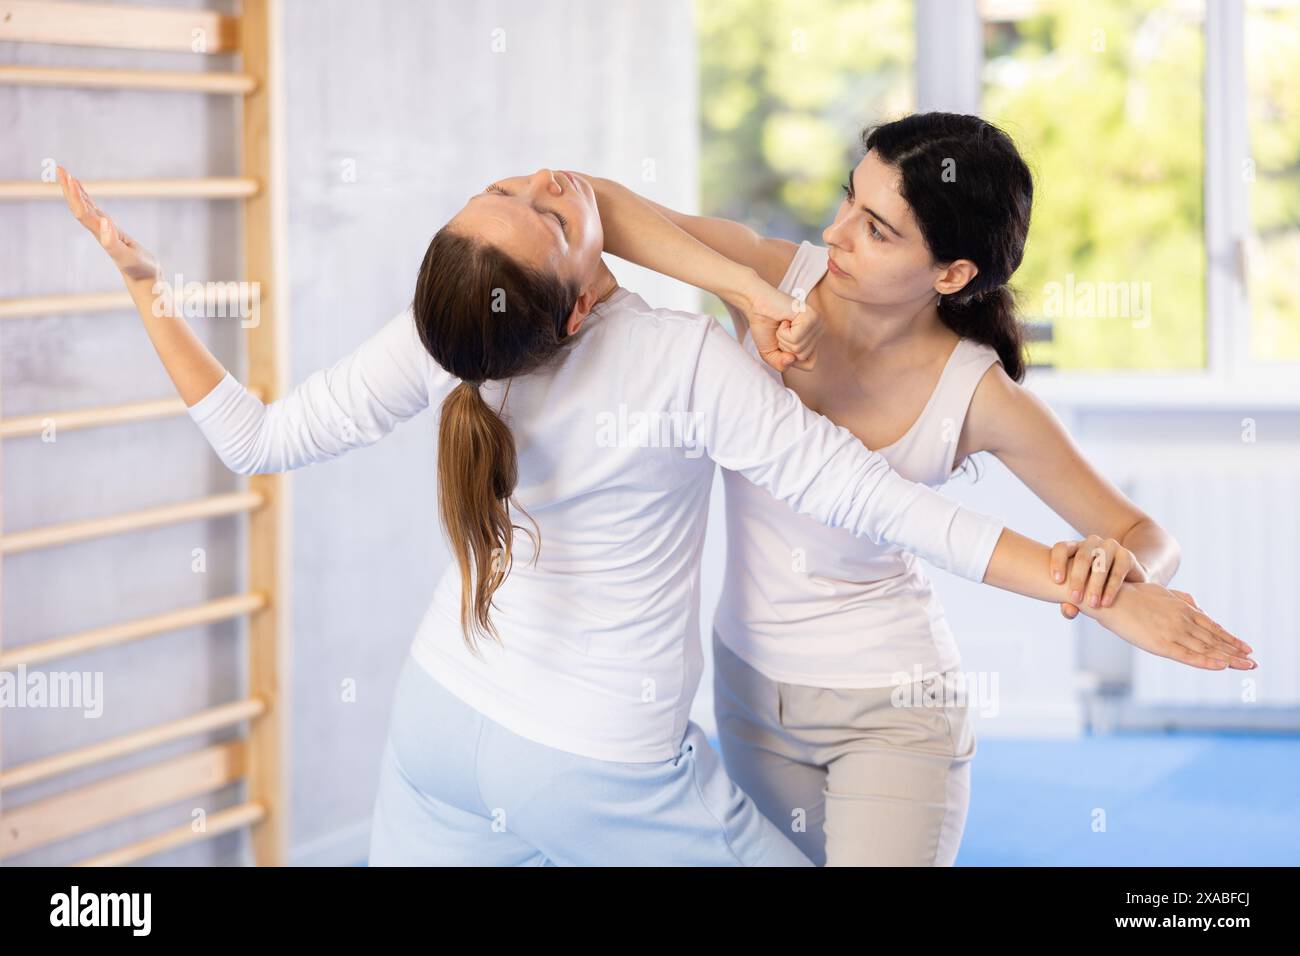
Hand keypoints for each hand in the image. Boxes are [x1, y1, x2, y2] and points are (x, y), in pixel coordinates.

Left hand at [57, 166, 160, 283]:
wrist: (145, 281)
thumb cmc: (140, 270)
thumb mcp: (127, 256)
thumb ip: (113, 242)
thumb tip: (104, 221)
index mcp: (101, 234)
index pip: (82, 212)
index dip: (75, 195)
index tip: (70, 177)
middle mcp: (99, 231)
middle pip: (79, 207)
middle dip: (69, 188)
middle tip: (60, 168)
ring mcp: (105, 231)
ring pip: (85, 208)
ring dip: (76, 192)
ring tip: (68, 175)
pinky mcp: (113, 232)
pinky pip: (96, 212)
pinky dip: (88, 200)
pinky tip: (84, 193)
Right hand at [734, 276, 822, 372]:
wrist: (755, 305)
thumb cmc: (765, 327)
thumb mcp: (771, 355)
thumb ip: (781, 365)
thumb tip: (791, 359)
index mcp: (814, 339)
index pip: (810, 365)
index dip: (791, 358)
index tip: (783, 341)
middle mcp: (819, 330)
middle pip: (803, 357)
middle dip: (784, 347)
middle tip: (780, 330)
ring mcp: (817, 323)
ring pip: (799, 349)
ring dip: (783, 339)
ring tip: (782, 324)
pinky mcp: (810, 316)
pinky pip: (796, 338)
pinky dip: (783, 332)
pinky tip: (784, 320)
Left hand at [1051, 534, 1146, 618]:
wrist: (1124, 582)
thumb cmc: (1091, 586)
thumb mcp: (1079, 592)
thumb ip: (1069, 602)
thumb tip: (1069, 612)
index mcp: (1074, 547)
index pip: (1061, 548)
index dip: (1057, 562)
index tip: (1057, 581)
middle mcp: (1092, 543)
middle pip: (1082, 557)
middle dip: (1077, 579)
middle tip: (1075, 598)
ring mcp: (1110, 547)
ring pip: (1101, 564)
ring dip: (1095, 585)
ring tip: (1092, 604)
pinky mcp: (1127, 556)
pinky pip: (1118, 571)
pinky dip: (1111, 588)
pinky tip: (1106, 603)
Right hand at [1095, 581, 1254, 670]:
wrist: (1108, 597)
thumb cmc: (1132, 594)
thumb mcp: (1162, 593)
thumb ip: (1182, 600)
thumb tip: (1199, 608)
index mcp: (1183, 609)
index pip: (1213, 627)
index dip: (1231, 638)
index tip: (1246, 648)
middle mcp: (1183, 621)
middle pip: (1215, 639)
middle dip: (1236, 651)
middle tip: (1254, 662)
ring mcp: (1173, 632)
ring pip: (1206, 649)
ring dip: (1228, 658)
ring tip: (1246, 666)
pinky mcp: (1160, 644)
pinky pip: (1188, 656)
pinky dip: (1206, 661)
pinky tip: (1221, 666)